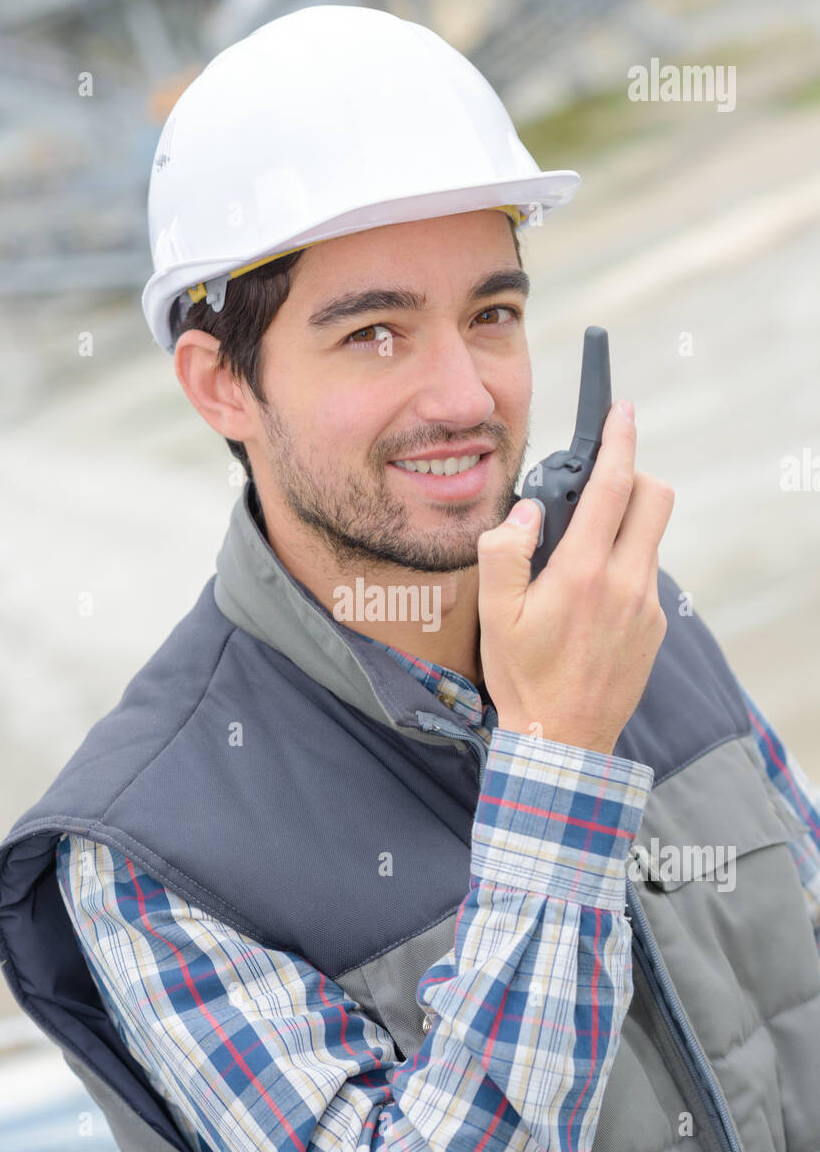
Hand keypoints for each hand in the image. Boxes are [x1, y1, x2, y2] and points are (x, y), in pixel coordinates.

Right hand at [477, 400, 674, 755]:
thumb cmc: (522, 678)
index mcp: (585, 573)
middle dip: (632, 475)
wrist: (564, 739)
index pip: (613, 486)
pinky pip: (646, 574)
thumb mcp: (495, 615)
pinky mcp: (655, 627)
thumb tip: (526, 512)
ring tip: (576, 559)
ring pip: (650, 537)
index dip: (619, 440)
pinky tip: (587, 598)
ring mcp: (646, 605)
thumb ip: (504, 551)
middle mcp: (627, 583)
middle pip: (656, 497)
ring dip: (622, 526)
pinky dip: (623, 564)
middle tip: (597, 488)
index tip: (621, 411)